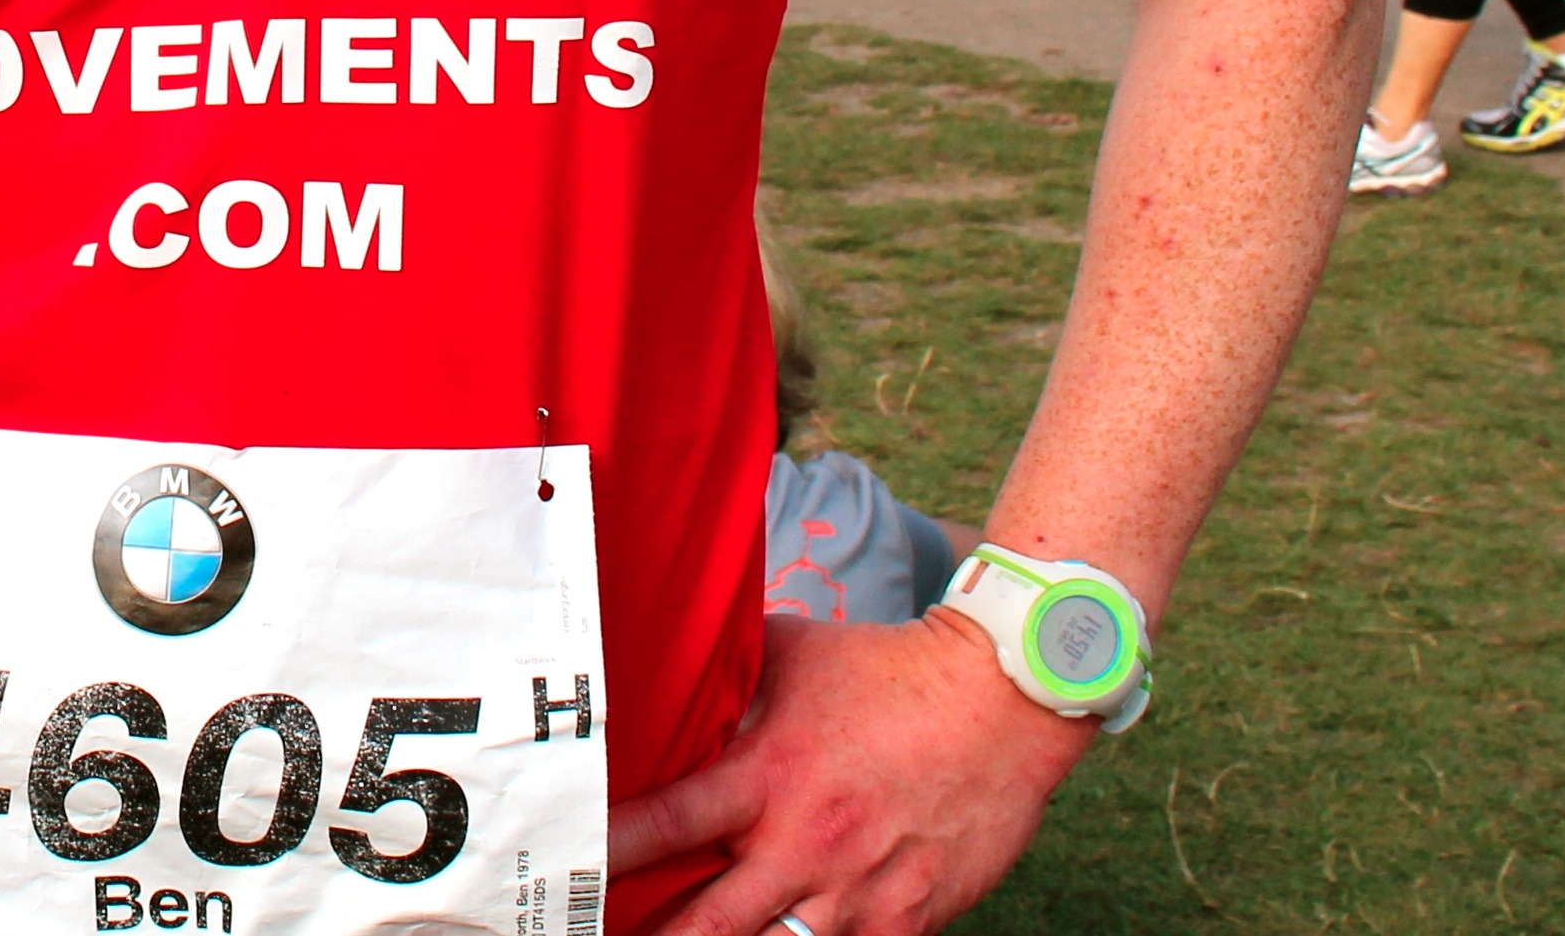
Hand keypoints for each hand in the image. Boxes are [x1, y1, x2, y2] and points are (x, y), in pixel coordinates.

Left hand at [614, 613, 1095, 935]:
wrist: (1000, 697)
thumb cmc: (887, 669)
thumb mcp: (791, 655)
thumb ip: (731, 683)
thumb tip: (673, 674)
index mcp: (767, 776)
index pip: (666, 825)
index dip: (609, 854)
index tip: (563, 871)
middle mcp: (804, 843)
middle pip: (706, 925)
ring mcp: (858, 892)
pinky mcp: (908, 918)